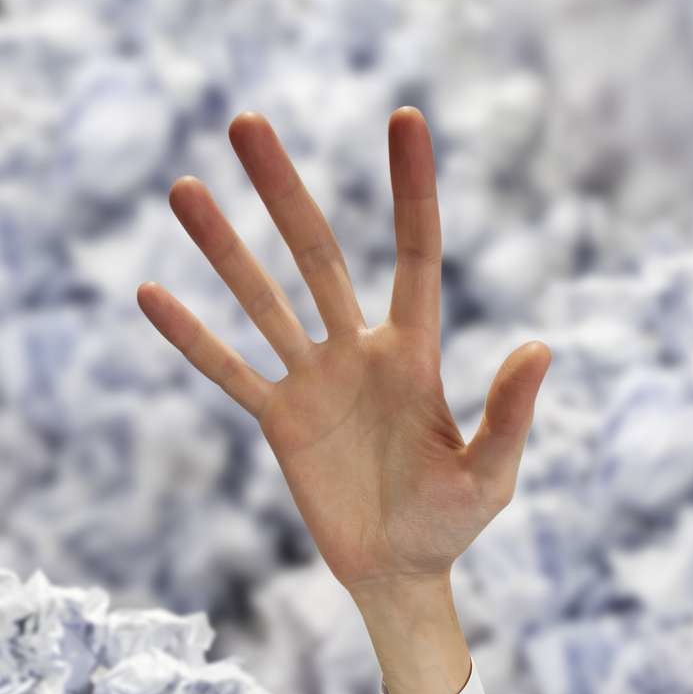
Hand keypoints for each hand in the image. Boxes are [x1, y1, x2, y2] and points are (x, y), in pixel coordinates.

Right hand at [137, 108, 550, 592]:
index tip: (405, 121)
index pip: (415, 257)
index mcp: (415, 355)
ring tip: (184, 190)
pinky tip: (152, 293)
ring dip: (224, 249)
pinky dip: (193, 337)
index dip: (412, 191)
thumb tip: (540, 348)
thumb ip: (509, 415)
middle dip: (285, 193)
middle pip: (317, 257)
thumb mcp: (490, 475)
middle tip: (247, 123)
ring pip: (263, 301)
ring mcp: (315, 382)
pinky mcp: (280, 421)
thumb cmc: (453, 523)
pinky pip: (230, 371)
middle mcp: (359, 353)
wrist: (399, 572)